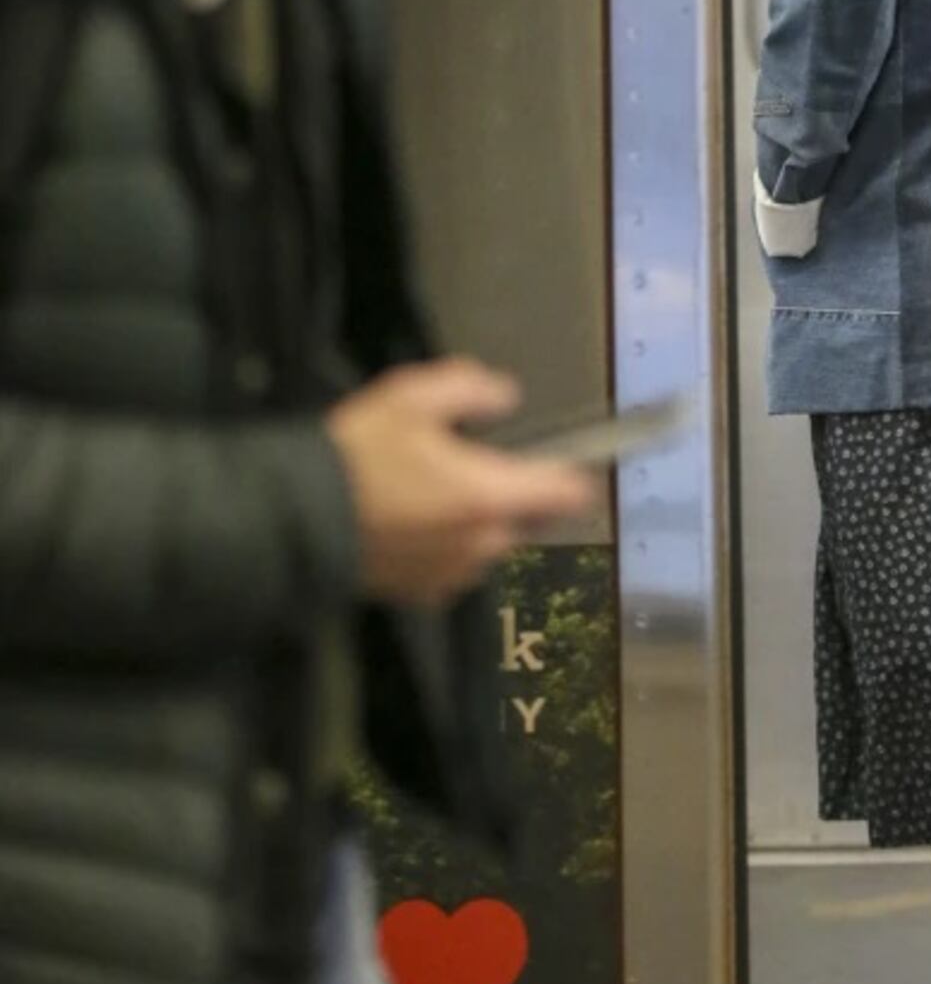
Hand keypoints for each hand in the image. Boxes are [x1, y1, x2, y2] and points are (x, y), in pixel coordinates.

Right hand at [325, 358, 596, 606]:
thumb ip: (471, 389)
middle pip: (525, 519)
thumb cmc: (360, 454)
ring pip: (489, 543)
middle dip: (513, 494)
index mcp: (489, 497)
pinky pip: (454, 565)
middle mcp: (481, 545)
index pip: (565, 494)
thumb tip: (506, 397)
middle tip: (474, 464)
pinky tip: (412, 520)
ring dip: (478, 521)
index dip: (578, 477)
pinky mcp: (420, 594)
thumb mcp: (412, 396)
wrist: (295, 520)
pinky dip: (446, 544)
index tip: (582, 466)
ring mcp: (451, 575)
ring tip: (434, 490)